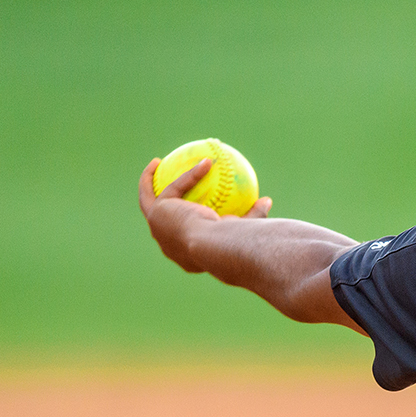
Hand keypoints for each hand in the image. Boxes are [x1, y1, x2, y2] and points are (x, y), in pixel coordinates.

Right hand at [137, 157, 271, 272]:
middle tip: (167, 191)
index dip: (190, 225)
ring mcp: (159, 231)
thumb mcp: (246, 230)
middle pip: (160, 223)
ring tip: (157, 165)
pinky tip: (193, 160)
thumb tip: (267, 200)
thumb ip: (253, 215)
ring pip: (148, 202)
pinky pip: (171, 187)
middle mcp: (169, 246)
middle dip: (160, 206)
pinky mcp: (157, 214)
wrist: (215, 247)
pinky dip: (184, 174)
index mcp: (189, 256)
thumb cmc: (234, 245)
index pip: (187, 238)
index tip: (198, 211)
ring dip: (149, 183)